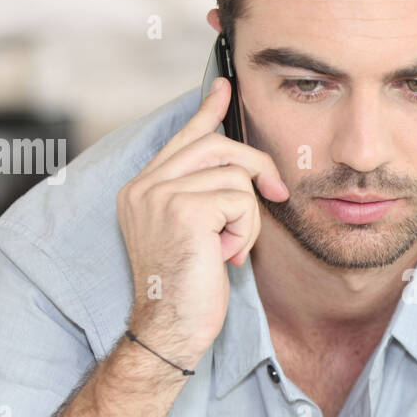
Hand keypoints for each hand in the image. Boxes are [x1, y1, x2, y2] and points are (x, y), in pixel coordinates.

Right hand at [116, 78, 288, 365]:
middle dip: (255, 166)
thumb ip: (203, 196)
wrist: (169, 329)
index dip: (208, 112)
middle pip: (217, 146)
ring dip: (247, 217)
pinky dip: (245, 231)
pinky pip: (240, 200)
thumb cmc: (186, 289)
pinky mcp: (185, 210)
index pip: (182, 138)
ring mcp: (161, 195)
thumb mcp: (194, 234)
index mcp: (141, 188)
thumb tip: (238, 168)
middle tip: (275, 192)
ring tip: (229, 248)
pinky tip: (226, 256)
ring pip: (235, 177)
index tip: (225, 87)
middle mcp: (144, 185)